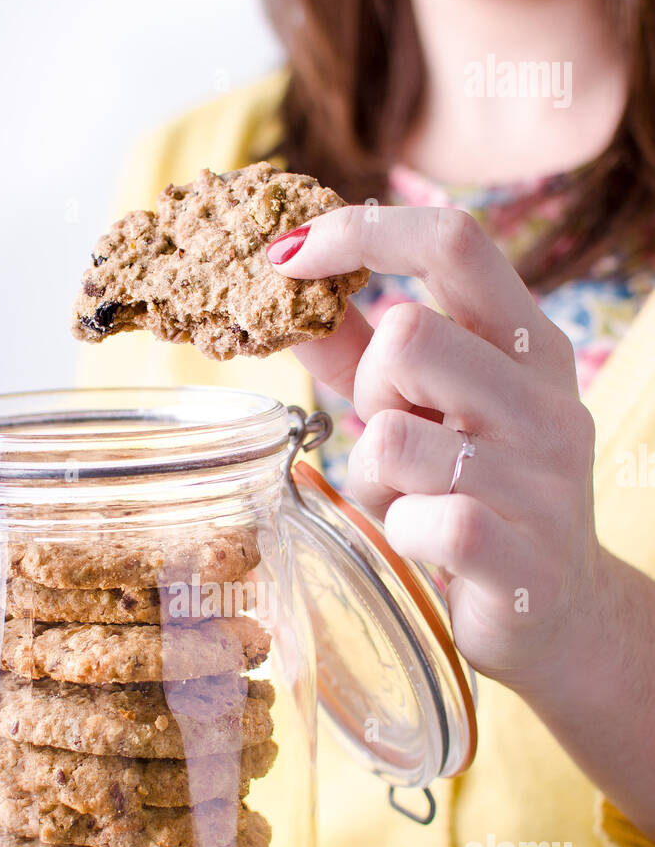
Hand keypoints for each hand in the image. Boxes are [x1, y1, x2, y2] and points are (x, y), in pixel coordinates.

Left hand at [268, 205, 604, 695]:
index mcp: (528, 345)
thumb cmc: (477, 498)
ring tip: (413, 502)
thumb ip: (363, 356)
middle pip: (408, 336)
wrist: (559, 614)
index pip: (455, 243)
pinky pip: (420, 520)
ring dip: (376, 478)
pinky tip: (426, 547)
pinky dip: (399, 535)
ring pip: (393, 436)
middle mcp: (548, 399)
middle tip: (395, 440)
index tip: (287, 255)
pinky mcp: (524, 557)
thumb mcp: (429, 414)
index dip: (363, 232)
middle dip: (369, 392)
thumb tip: (293, 301)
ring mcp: (544, 480)